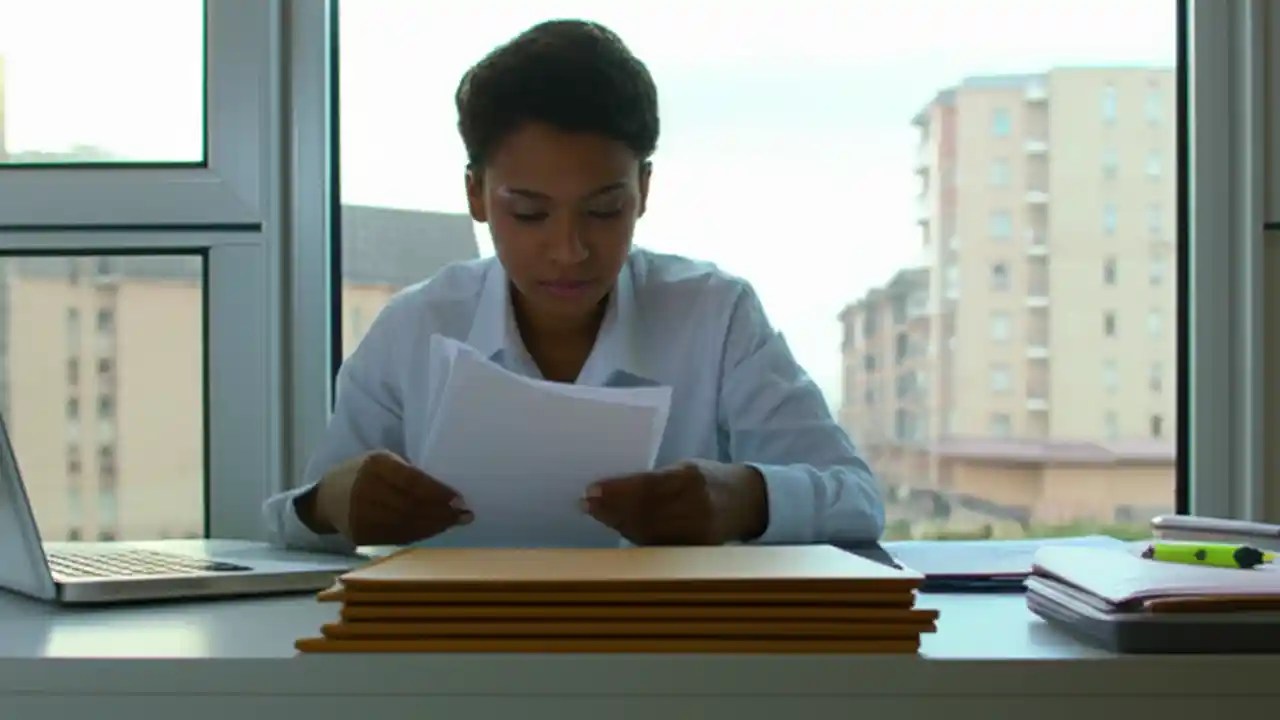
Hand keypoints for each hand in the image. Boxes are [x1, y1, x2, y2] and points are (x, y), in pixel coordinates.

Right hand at [299, 450, 470, 544]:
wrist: (326, 498)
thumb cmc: (362, 473)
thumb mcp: (381, 459)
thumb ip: (407, 470)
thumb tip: (446, 488)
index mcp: (373, 465)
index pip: (411, 481)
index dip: (437, 492)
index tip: (459, 499)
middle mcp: (366, 490)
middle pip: (412, 505)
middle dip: (442, 512)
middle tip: (465, 514)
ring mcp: (362, 516)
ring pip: (407, 524)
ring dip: (436, 525)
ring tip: (456, 522)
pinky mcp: (362, 535)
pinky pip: (398, 536)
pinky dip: (421, 534)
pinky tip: (436, 529)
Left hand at [581, 460, 768, 544]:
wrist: (747, 502)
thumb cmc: (709, 479)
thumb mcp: (686, 467)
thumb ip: (656, 478)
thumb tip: (613, 487)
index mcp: (691, 477)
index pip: (646, 485)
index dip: (617, 489)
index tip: (591, 489)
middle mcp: (695, 506)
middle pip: (644, 510)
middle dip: (611, 507)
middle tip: (587, 504)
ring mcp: (696, 530)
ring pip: (647, 530)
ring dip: (618, 522)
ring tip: (596, 514)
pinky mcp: (695, 548)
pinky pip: (657, 543)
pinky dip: (635, 535)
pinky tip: (618, 527)